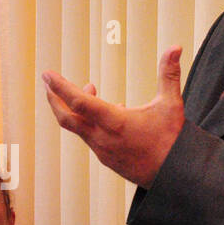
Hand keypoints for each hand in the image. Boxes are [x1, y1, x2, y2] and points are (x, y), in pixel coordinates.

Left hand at [43, 46, 186, 188]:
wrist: (174, 176)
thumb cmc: (172, 141)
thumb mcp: (171, 104)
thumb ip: (169, 74)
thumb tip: (176, 47)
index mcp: (114, 122)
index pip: (78, 102)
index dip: (60, 87)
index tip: (47, 74)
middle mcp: (102, 138)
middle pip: (66, 117)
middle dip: (54, 98)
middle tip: (48, 82)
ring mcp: (102, 150)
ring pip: (77, 127)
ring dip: (75, 108)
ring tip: (88, 88)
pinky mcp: (105, 158)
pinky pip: (89, 136)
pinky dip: (88, 121)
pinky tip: (106, 110)